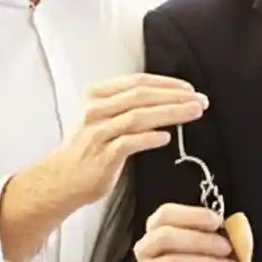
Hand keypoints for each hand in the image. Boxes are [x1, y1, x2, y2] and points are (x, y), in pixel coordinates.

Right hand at [53, 73, 207, 205]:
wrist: (61, 179)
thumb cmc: (87, 148)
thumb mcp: (101, 117)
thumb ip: (125, 105)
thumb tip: (163, 98)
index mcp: (97, 95)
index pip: (137, 82)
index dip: (166, 83)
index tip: (189, 88)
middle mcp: (96, 110)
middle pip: (142, 96)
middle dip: (175, 96)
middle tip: (201, 100)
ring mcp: (98, 132)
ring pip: (139, 116)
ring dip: (170, 112)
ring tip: (194, 112)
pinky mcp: (102, 155)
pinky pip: (129, 142)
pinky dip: (149, 138)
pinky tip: (167, 137)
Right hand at [135, 203, 241, 261]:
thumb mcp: (212, 246)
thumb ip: (221, 235)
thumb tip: (235, 230)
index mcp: (157, 227)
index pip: (166, 214)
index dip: (192, 215)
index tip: (217, 221)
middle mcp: (146, 248)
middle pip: (166, 238)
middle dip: (200, 241)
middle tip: (227, 247)